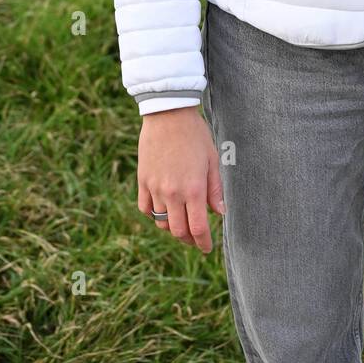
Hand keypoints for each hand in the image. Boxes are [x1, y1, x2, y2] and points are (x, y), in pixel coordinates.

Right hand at [137, 106, 225, 253]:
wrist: (168, 114)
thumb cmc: (195, 134)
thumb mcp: (212, 160)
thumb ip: (215, 189)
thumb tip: (220, 213)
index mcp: (193, 188)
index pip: (198, 228)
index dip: (203, 242)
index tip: (207, 248)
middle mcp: (173, 193)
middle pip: (178, 231)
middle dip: (188, 239)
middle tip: (196, 238)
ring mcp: (155, 188)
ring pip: (161, 222)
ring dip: (172, 227)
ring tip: (181, 223)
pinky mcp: (142, 181)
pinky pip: (146, 208)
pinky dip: (155, 214)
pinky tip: (164, 209)